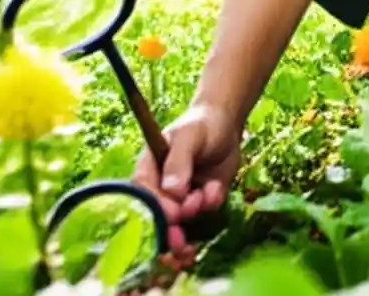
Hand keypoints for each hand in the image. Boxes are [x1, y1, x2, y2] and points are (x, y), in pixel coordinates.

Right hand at [131, 103, 241, 268]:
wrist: (226, 124)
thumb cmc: (201, 125)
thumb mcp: (189, 136)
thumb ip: (179, 161)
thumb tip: (172, 192)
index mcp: (148, 168)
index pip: (143, 194)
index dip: (155, 209)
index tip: (173, 215)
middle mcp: (160, 186)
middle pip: (157, 217)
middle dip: (169, 233)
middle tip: (182, 244)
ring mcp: (180, 196)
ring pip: (180, 221)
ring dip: (194, 216)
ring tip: (208, 194)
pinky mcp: (199, 201)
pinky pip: (204, 214)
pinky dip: (211, 205)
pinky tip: (216, 187)